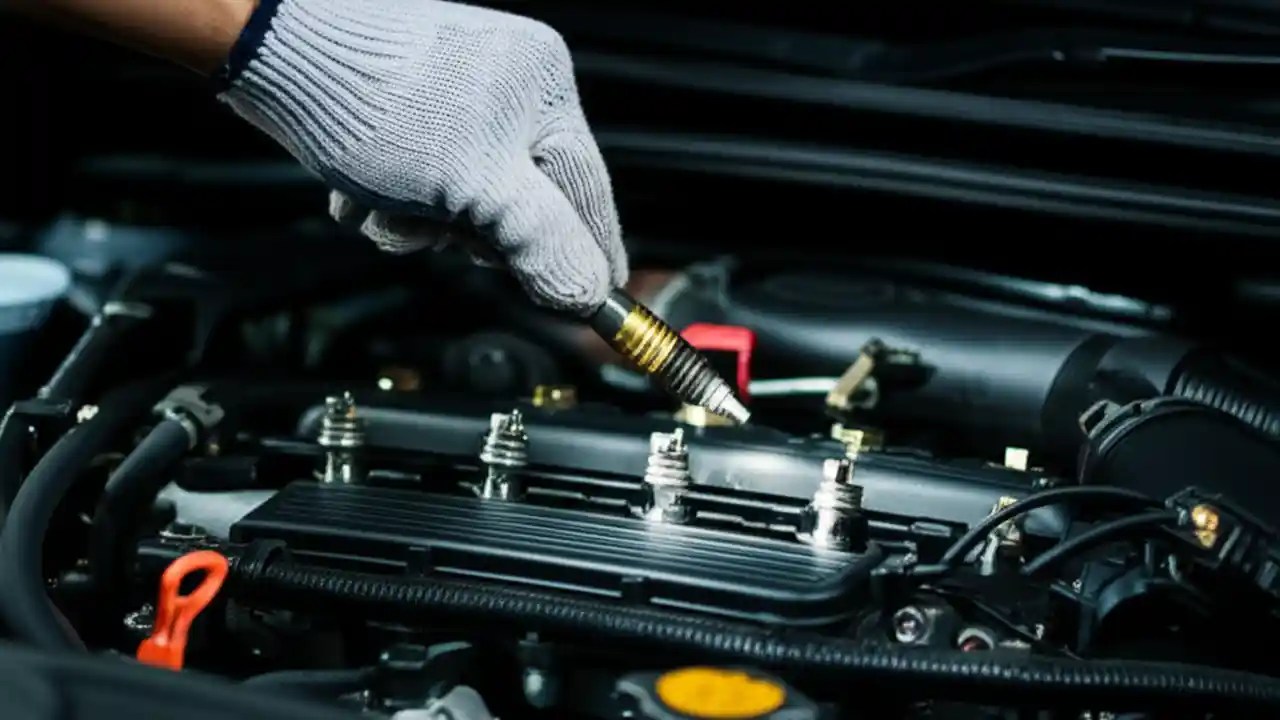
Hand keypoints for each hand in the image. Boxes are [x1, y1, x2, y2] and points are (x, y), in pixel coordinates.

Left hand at [217, 0, 626, 312]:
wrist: (276, 57)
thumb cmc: (376, 104)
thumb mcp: (476, 190)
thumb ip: (542, 243)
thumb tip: (587, 290)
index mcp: (544, 92)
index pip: (588, 194)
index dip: (591, 255)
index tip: (598, 302)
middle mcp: (509, 89)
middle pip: (520, 207)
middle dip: (466, 232)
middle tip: (436, 222)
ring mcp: (459, 101)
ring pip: (462, 205)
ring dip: (418, 222)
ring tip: (384, 201)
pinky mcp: (413, 115)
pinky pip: (424, 187)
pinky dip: (391, 203)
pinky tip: (363, 189)